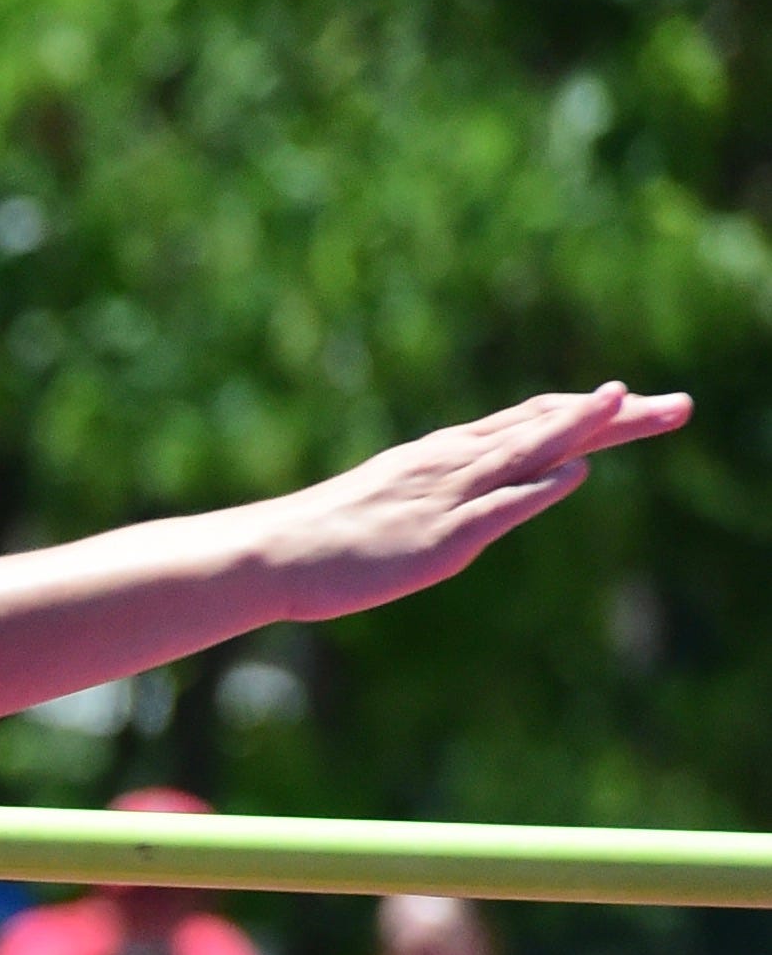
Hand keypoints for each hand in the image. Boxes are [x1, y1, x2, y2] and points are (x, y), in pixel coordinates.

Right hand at [263, 384, 689, 622]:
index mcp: (441, 456)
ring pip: (529, 453)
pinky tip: (574, 474)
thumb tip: (475, 496)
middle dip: (615, 416)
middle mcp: (452, 464)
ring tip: (641, 408)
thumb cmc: (325, 537)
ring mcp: (447, 497)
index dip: (584, 410)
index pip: (527, 422)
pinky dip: (538, 487)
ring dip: (587, 430)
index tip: (633, 401)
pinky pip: (498, 507)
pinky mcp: (440, 536)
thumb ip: (439, 496)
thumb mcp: (392, 504)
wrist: (275, 552)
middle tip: (678, 404)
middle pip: (546, 428)